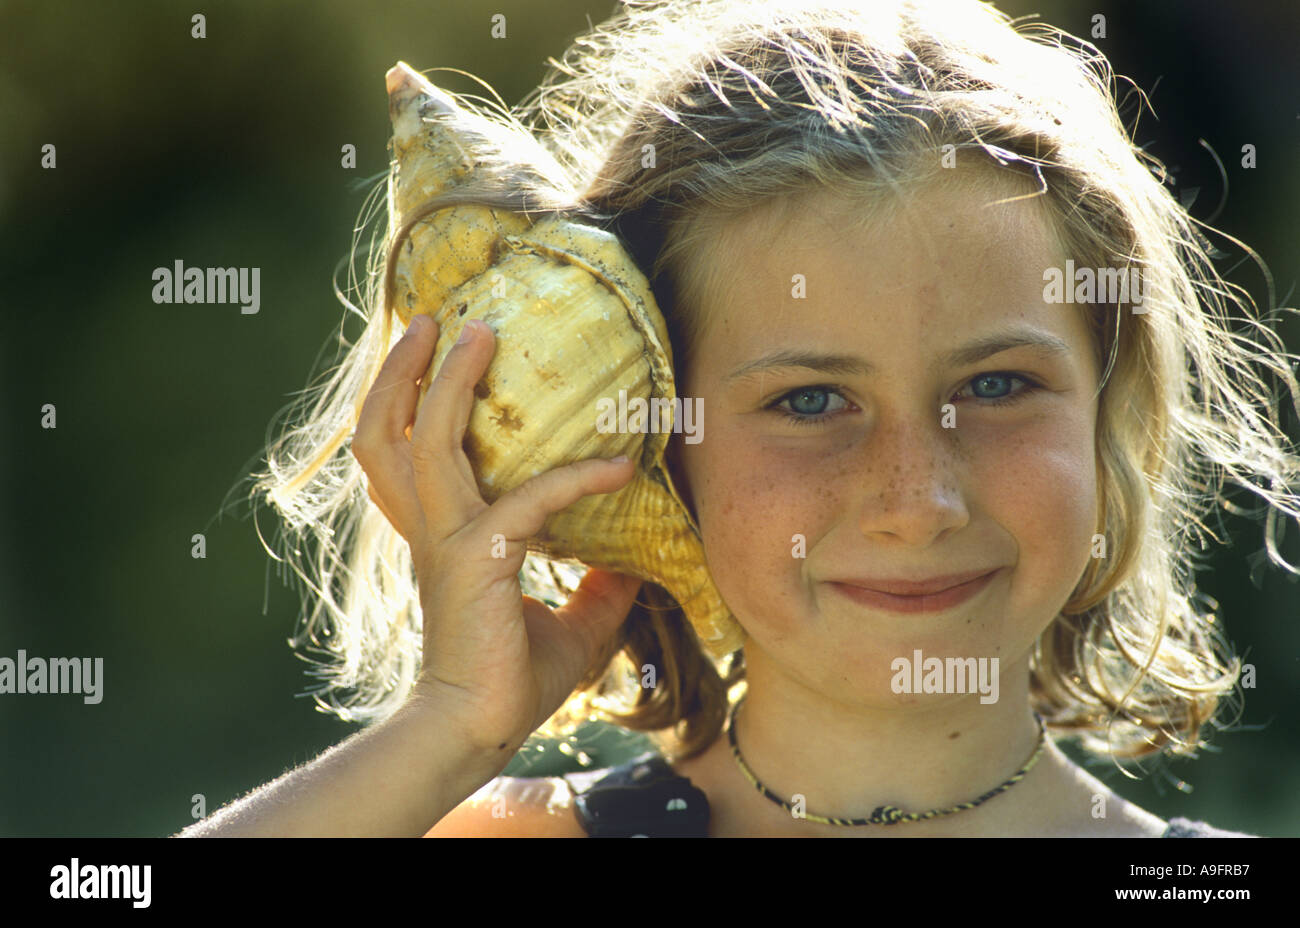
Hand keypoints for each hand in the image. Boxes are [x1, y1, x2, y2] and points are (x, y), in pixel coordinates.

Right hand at [350, 315, 643, 755]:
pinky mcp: (479, 560)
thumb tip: (635, 564)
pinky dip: (576, 476)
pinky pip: (530, 499)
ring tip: (476, 332)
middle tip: (434, 318)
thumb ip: (595, 588)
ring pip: (426, 442)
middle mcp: (432, 528)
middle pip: (386, 433)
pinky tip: (622, 465)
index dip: (413, 402)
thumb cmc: (509, 677)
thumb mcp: (567, 624)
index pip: (405, 455)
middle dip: (403, 372)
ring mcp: (449, 541)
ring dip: (449, 383)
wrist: (480, 728)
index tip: (443, 355)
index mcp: (440, 534)